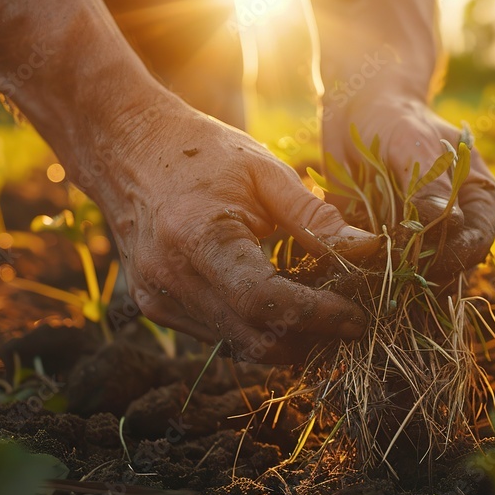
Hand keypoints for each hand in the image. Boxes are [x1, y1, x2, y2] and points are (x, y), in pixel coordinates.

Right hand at [82, 98, 379, 362]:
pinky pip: (221, 335)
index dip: (318, 315)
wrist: (125, 148)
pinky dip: (256, 327)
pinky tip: (279, 300)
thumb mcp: (264, 172)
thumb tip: (369, 250)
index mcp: (197, 236)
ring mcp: (158, 299)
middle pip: (256, 337)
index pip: (265, 300)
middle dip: (311, 336)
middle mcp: (171, 279)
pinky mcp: (156, 308)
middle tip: (350, 315)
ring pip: (241, 346)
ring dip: (287, 336)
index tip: (358, 315)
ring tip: (320, 305)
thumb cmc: (200, 151)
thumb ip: (315, 217)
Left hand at [323, 94, 494, 276]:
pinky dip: (368, 275)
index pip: (476, 243)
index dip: (452, 257)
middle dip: (419, 276)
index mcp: (479, 200)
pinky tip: (351, 271)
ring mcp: (423, 239)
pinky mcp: (389, 246)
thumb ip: (429, 181)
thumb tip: (447, 221)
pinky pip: (383, 272)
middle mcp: (456, 226)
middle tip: (386, 274)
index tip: (418, 257)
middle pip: (449, 269)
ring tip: (367, 276)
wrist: (358, 112)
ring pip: (417, 278)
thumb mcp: (413, 142)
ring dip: (392, 282)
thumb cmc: (397, 119)